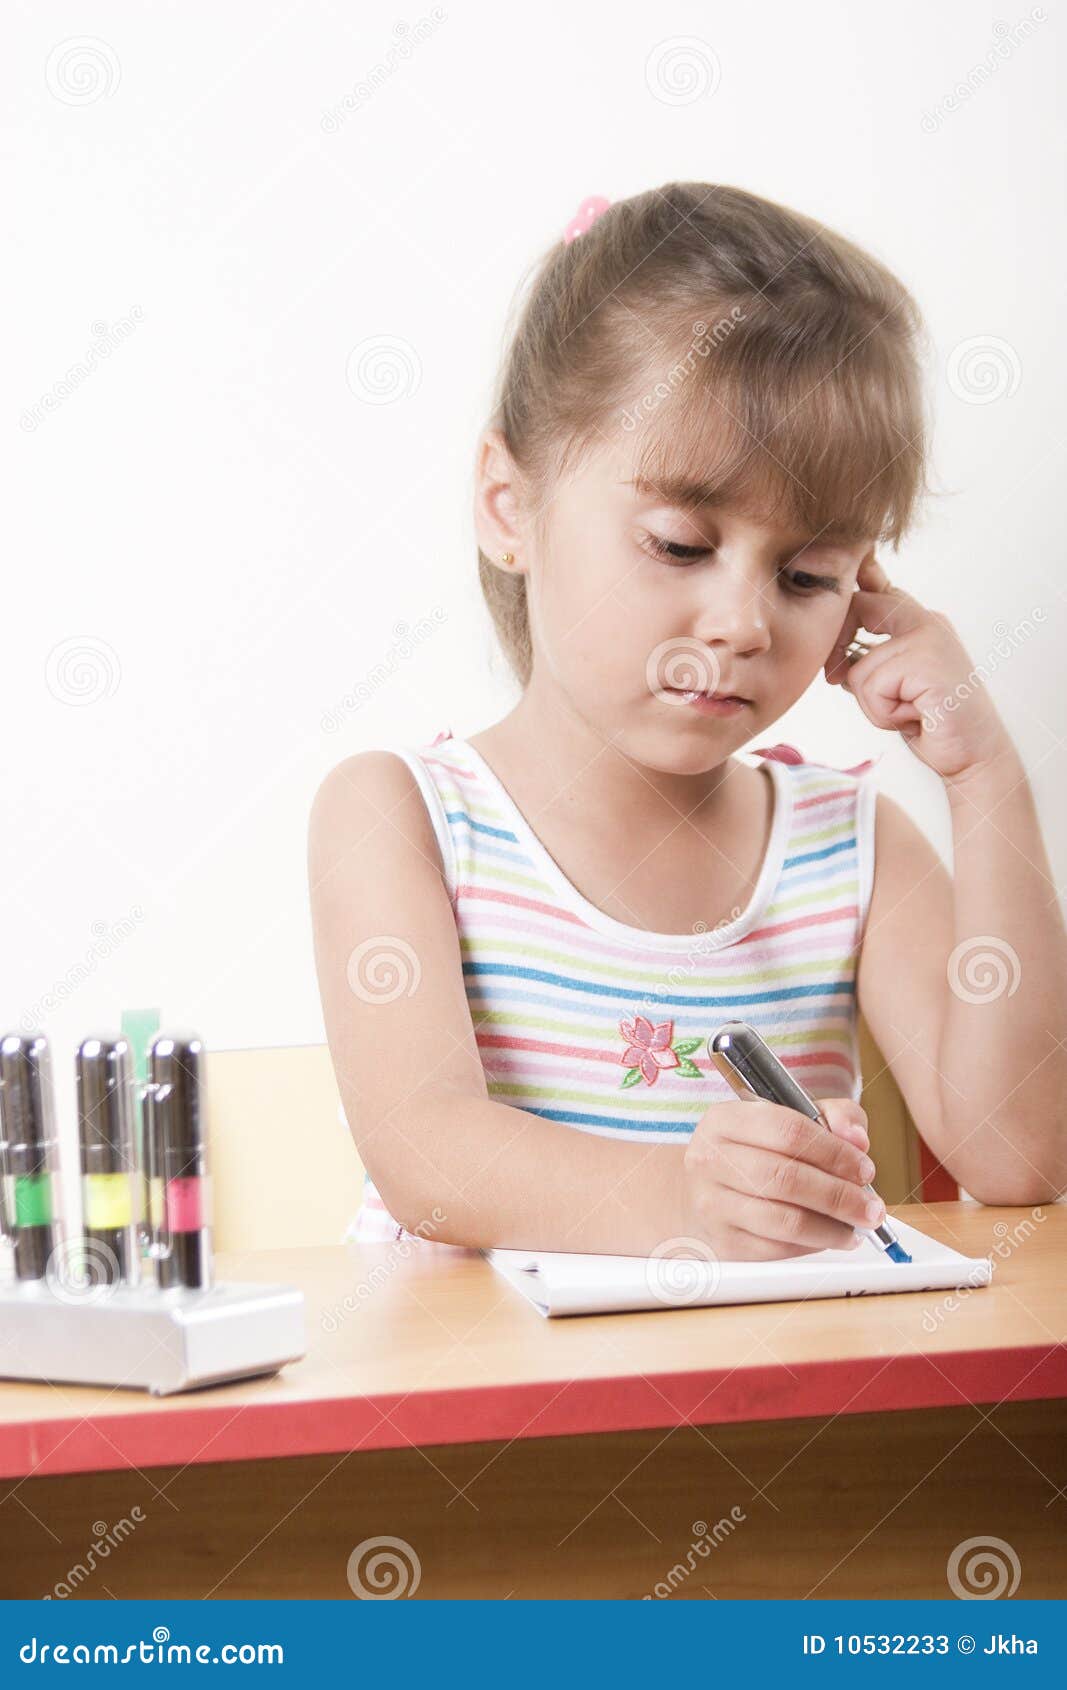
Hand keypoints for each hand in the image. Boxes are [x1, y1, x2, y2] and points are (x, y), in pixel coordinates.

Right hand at [681, 1095, 881, 1260]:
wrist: (703, 1190)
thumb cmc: (755, 1151)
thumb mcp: (789, 1118)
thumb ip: (832, 1116)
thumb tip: (857, 1139)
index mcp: (726, 1119)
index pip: (788, 1131)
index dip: (835, 1152)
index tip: (865, 1169)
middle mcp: (710, 1159)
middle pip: (786, 1178)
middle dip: (840, 1196)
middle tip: (871, 1207)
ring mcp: (712, 1204)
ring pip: (785, 1220)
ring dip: (832, 1228)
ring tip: (856, 1227)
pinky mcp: (723, 1242)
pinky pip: (778, 1249)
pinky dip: (813, 1246)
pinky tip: (830, 1237)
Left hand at [824, 553, 1016, 784]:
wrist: (974, 753)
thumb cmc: (933, 722)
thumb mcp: (894, 686)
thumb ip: (870, 662)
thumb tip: (836, 655)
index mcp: (922, 622)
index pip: (875, 591)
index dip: (848, 597)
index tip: (831, 614)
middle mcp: (927, 622)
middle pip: (861, 606)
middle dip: (837, 647)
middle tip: (833, 679)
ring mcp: (929, 639)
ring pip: (859, 668)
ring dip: (872, 704)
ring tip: (904, 713)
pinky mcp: (925, 662)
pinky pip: (872, 687)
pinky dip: (883, 713)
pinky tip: (912, 718)